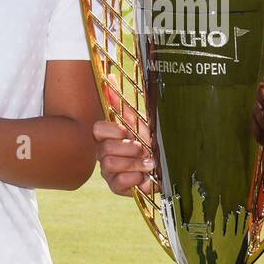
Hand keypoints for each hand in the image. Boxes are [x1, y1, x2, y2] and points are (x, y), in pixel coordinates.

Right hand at [93, 76, 153, 195]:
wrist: (167, 164)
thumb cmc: (152, 142)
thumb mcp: (140, 121)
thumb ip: (122, 102)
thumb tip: (108, 75)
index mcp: (110, 136)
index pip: (97, 129)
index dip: (112, 130)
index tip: (127, 132)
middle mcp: (105, 154)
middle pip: (104, 150)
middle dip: (129, 149)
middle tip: (143, 149)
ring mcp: (109, 172)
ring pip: (110, 165)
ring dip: (134, 164)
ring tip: (148, 163)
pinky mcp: (117, 187)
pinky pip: (118, 183)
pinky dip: (135, 179)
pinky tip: (144, 177)